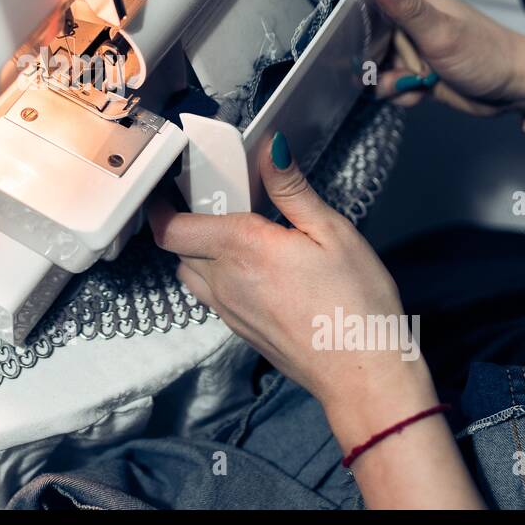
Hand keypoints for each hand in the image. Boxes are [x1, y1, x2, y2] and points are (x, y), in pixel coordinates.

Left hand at [148, 132, 436, 440]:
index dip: (162, 204)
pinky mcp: (240, 330)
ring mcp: (228, 311)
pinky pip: (210, 295)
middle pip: (177, 247)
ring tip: (233, 231)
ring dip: (197, 250)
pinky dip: (215, 275)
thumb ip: (292, 190)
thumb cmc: (355, 303)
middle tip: (214, 199)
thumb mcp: (332, 233)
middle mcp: (223, 281)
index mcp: (240, 248)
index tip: (172, 184)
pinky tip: (252, 268)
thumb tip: (269, 148)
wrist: (363, 375)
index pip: (172, 227)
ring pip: (190, 273)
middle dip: (184, 220)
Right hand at [373, 0, 524, 116]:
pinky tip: (420, 91)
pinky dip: (401, 92)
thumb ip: (406, 7)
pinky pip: (388, 84)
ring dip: (391, 82)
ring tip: (419, 82)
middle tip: (411, 69)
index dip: (364, 32)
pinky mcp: (413, 70)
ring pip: (375, 67)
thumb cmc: (486, 54)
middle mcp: (406, 19)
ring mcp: (409, 46)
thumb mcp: (441, 31)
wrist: (512, 89)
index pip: (365, 7)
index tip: (379, 47)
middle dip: (382, 64)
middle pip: (366, 43)